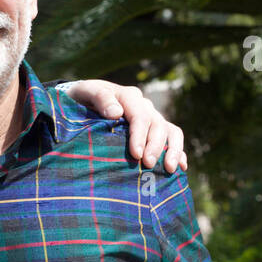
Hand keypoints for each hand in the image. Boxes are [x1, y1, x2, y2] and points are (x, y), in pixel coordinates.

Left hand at [61, 80, 186, 172]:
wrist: (81, 100)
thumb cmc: (81, 98)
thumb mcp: (85, 92)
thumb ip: (99, 98)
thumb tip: (116, 113)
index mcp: (128, 96)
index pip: (140, 116)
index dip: (140, 135)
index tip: (136, 154)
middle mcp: (144, 105)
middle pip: (157, 125)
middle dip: (155, 146)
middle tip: (148, 165)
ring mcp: (151, 117)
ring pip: (170, 131)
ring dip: (172, 149)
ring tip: (169, 169)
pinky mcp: (154, 129)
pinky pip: (172, 138)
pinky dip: (178, 151)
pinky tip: (180, 166)